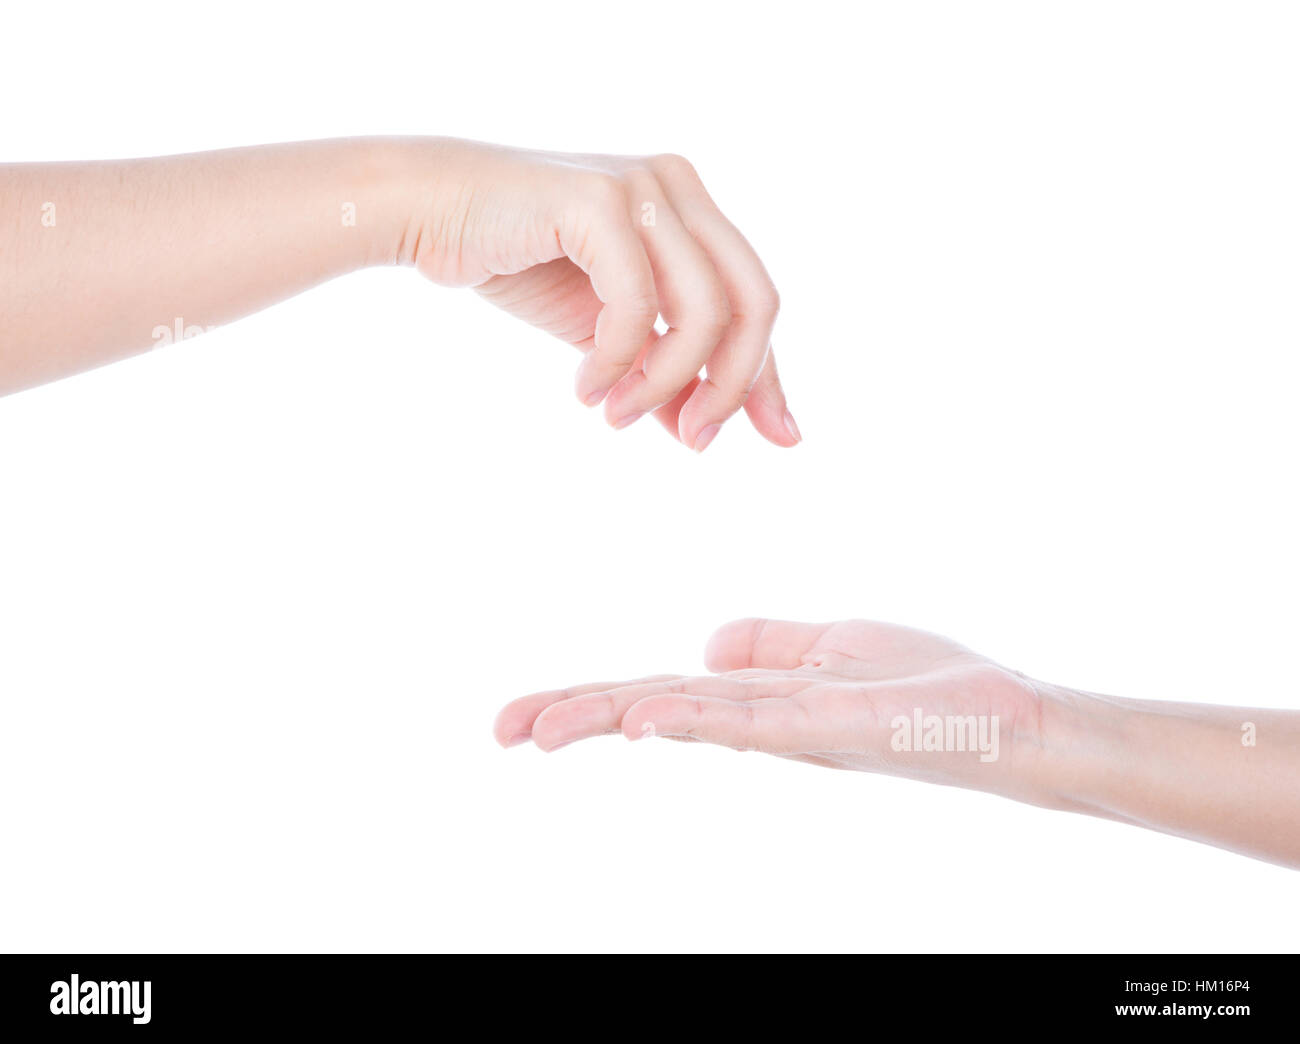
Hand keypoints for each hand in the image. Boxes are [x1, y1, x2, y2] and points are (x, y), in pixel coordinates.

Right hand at [402, 140, 798, 450]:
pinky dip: (617, 360)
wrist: (428, 212)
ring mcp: (642, 186)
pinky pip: (636, 305)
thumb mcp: (602, 331)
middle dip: (732, 385)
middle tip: (695, 441)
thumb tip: (697, 430)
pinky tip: (585, 389)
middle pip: (754, 302)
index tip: (782, 437)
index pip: (754, 300)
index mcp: (690, 210)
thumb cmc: (515, 261)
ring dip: (666, 383)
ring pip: (704, 311)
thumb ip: (654, 368)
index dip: (770, 375)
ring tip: (618, 415)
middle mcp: (678, 187)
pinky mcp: (599, 199)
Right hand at [494, 617, 1053, 799]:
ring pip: (682, 716)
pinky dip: (690, 718)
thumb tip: (702, 649)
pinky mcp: (829, 728)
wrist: (1007, 722)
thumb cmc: (926, 686)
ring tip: (538, 728)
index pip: (656, 690)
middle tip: (501, 728)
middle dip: (575, 716)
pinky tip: (641, 719)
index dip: (591, 698)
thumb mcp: (833, 646)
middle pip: (651, 706)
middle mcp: (760, 719)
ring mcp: (790, 727)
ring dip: (608, 718)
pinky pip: (750, 721)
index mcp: (755, 697)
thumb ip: (767, 644)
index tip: (524, 716)